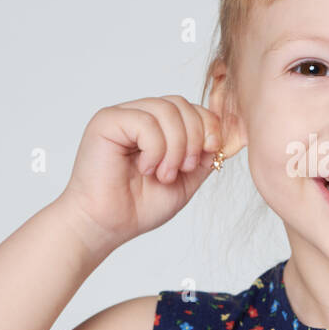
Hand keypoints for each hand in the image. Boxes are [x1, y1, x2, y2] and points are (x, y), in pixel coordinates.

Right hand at [55, 96, 232, 253]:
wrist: (107, 225)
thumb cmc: (138, 206)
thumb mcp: (185, 180)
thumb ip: (203, 156)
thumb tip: (221, 136)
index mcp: (157, 127)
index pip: (191, 108)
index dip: (208, 126)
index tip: (209, 152)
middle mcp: (139, 115)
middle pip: (181, 104)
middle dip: (194, 137)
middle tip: (183, 169)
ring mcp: (122, 116)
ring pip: (166, 110)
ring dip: (175, 147)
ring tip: (164, 174)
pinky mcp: (107, 122)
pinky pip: (145, 121)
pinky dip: (155, 149)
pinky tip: (145, 168)